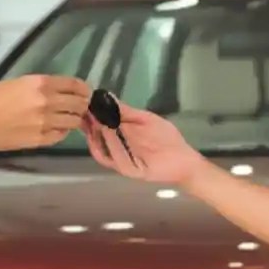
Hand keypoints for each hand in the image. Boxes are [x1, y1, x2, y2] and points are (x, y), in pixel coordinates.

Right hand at [0, 75, 90, 157]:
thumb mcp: (16, 83)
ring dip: (74, 119)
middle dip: (82, 104)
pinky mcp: (41, 139)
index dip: (84, 89)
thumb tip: (58, 91)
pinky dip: (63, 131)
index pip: (75, 85)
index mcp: (41, 84)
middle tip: (79, 106)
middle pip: (79, 103)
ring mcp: (46, 122)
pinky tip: (57, 129)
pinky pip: (62, 135)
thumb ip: (40, 86)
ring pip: (74, 121)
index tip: (85, 92)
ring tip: (69, 119)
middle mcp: (48, 102)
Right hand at [83, 100, 207, 184]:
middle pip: (96, 141)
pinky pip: (116, 159)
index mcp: (118, 140)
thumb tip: (106, 97)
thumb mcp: (144, 119)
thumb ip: (126, 111)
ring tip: (95, 119)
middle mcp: (116, 152)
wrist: (183, 159)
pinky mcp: (131, 171)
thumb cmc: (165, 138)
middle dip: (89, 126)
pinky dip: (112, 146)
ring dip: (98, 135)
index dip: (89, 118)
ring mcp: (122, 163)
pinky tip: (110, 132)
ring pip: (102, 151)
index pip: (97, 129)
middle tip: (85, 112)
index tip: (84, 105)